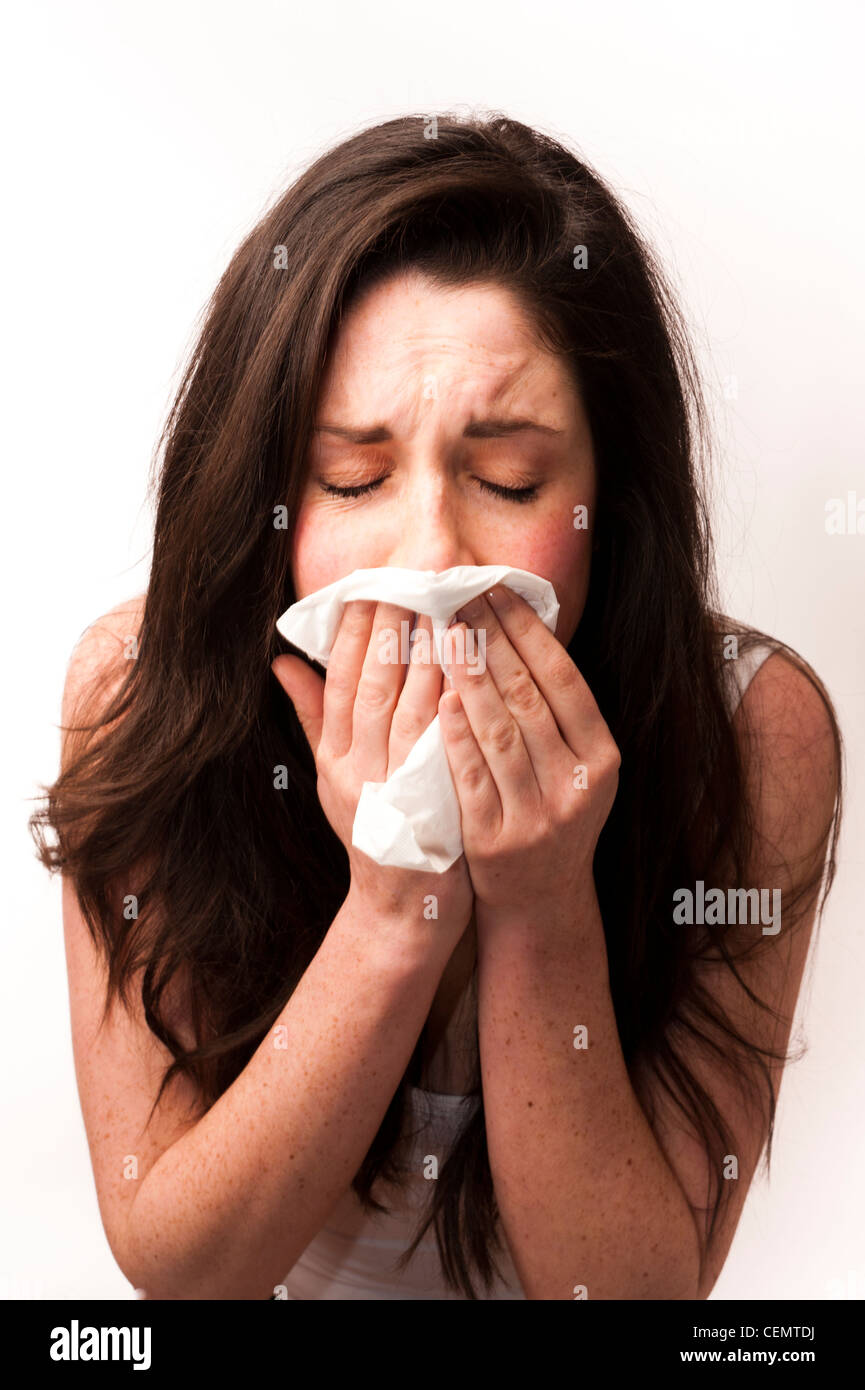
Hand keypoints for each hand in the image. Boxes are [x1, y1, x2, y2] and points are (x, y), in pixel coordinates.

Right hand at [272, 600, 473, 944]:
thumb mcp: (336, 776)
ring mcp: (392, 787)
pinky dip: (451, 702)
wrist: (401, 910)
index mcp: (335, 755)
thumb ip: (316, 716)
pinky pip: (440, 742)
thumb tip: (284, 659)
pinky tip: (468, 668)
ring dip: (429, 653)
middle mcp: (357, 768)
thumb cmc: (376, 833)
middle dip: (394, 628)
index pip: (341, 678)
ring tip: (448, 608)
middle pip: (373, 683)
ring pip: (409, 706)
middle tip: (417, 579)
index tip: (376, 585)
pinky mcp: (427, 804)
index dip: (358, 630)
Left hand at [437, 584, 619, 926]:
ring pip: (501, 731)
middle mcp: (578, 785)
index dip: (528, 632)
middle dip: (492, 642)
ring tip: (443, 633)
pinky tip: (439, 698)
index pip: (563, 679)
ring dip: (470, 677)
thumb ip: (554, 709)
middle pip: (530, 698)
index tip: (496, 592)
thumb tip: (520, 626)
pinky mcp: (496, 840)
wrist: (540, 900)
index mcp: (602, 758)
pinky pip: (472, 776)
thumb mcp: (573, 765)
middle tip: (459, 598)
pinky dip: (456, 734)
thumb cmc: (549, 814)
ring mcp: (538, 815)